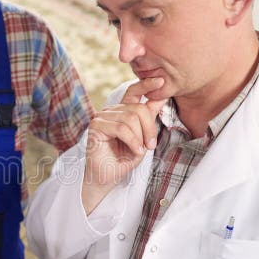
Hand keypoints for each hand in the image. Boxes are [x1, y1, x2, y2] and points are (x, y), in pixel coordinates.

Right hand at [82, 77, 166, 212]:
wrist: (107, 177)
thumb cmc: (123, 160)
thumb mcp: (142, 137)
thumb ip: (148, 117)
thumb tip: (161, 96)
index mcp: (121, 110)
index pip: (134, 91)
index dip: (147, 84)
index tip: (162, 80)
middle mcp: (110, 110)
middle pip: (138, 108)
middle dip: (149, 128)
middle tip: (150, 146)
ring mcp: (101, 116)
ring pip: (131, 118)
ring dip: (140, 137)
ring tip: (140, 150)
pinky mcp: (96, 126)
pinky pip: (122, 128)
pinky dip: (132, 141)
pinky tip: (134, 151)